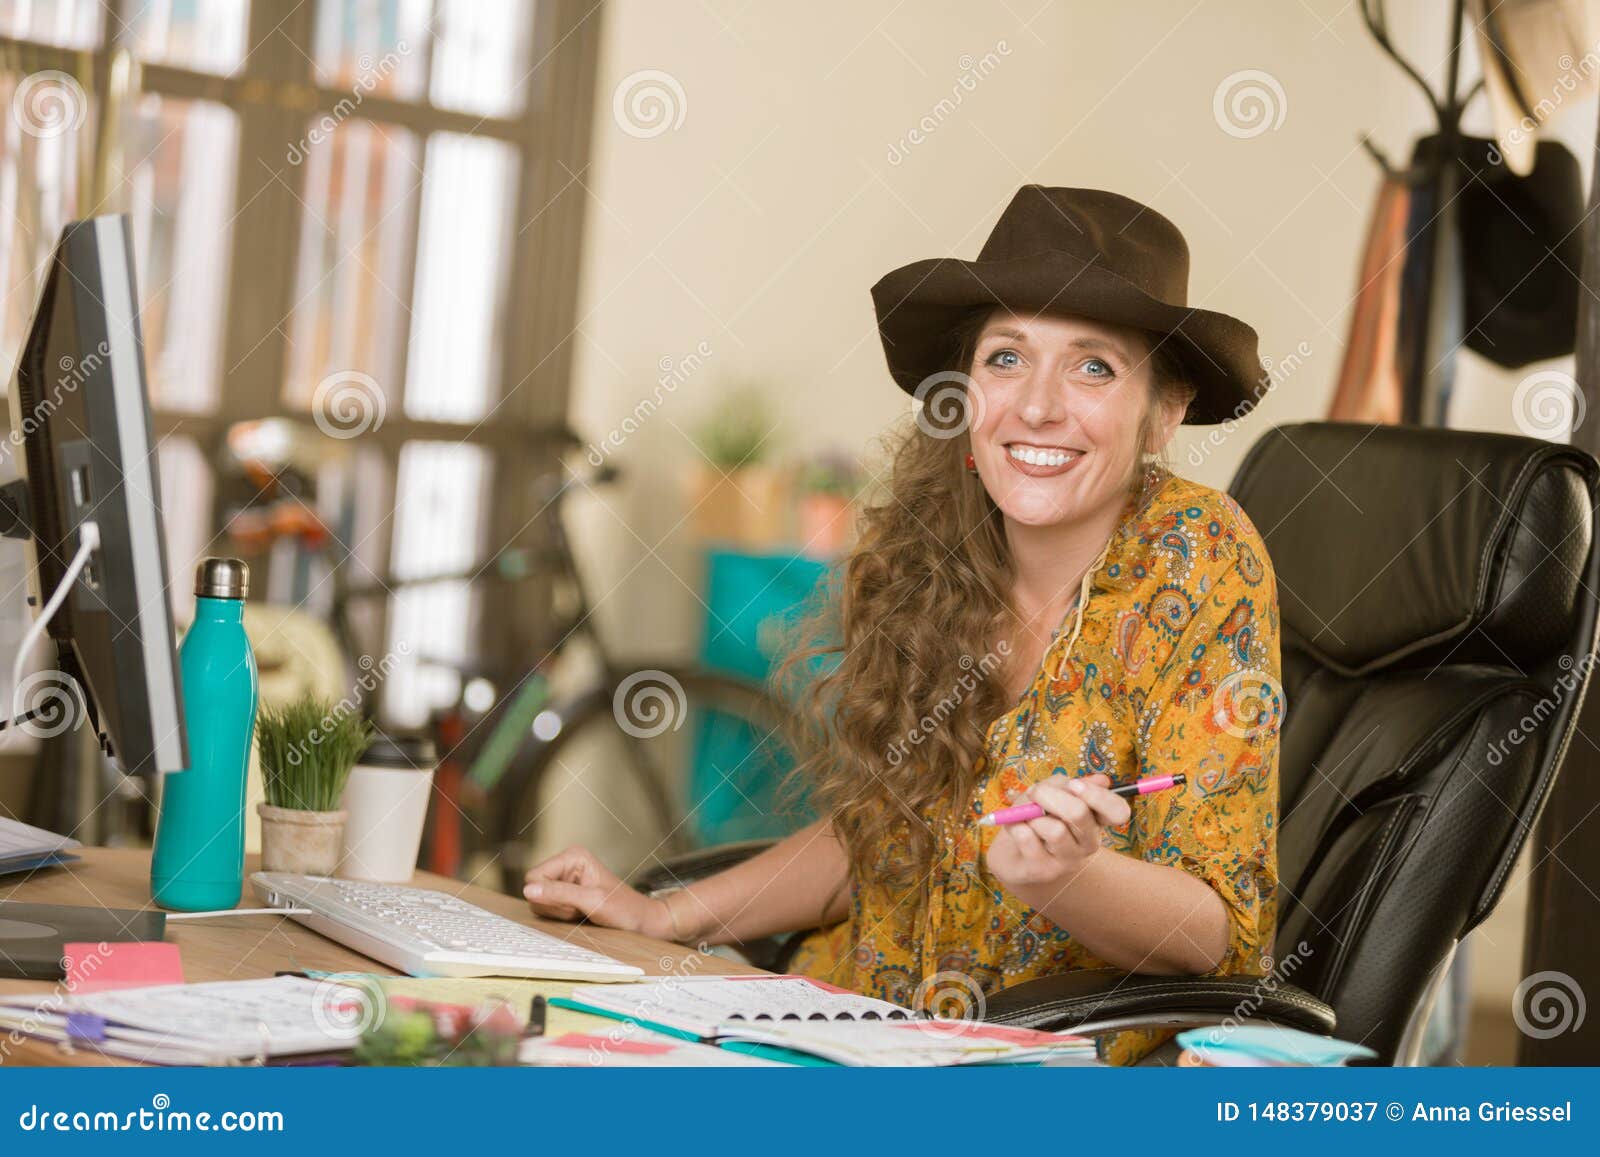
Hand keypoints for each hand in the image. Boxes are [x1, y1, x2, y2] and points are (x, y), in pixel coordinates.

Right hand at [523, 846, 674, 939]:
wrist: (640, 921)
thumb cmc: (623, 908)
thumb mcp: (591, 901)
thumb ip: (559, 894)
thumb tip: (528, 890)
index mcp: (572, 856)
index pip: (534, 877)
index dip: (547, 896)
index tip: (572, 902)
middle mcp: (566, 864)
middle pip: (534, 889)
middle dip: (554, 905)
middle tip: (579, 908)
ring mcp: (564, 879)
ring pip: (538, 900)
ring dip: (558, 912)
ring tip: (581, 911)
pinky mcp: (564, 893)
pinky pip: (546, 907)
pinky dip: (560, 916)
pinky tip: (578, 914)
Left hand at [985, 773, 1131, 896]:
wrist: (1011, 850)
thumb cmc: (1034, 815)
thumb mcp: (1049, 792)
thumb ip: (1066, 784)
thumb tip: (1101, 780)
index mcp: (1096, 820)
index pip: (1118, 811)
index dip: (1099, 796)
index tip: (1074, 785)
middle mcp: (1089, 842)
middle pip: (1079, 813)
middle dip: (1049, 794)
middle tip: (1034, 792)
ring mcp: (1069, 860)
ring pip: (1055, 830)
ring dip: (1032, 815)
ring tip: (1025, 817)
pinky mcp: (1045, 871)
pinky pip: (1028, 839)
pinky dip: (1015, 826)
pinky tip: (1015, 829)